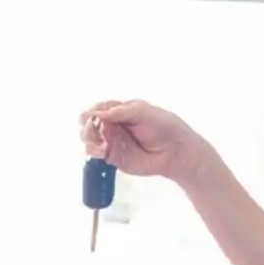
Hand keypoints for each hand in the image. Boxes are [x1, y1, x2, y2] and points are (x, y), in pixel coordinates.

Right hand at [79, 100, 212, 185]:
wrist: (176, 151)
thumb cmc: (165, 127)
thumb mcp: (143, 112)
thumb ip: (120, 112)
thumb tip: (98, 114)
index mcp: (120, 110)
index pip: (99, 108)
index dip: (93, 110)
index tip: (94, 115)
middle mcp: (114, 125)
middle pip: (88, 122)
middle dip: (87, 124)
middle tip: (92, 126)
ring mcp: (112, 141)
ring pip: (88, 138)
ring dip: (87, 137)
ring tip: (96, 139)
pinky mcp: (113, 157)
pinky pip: (95, 154)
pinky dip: (93, 151)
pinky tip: (100, 150)